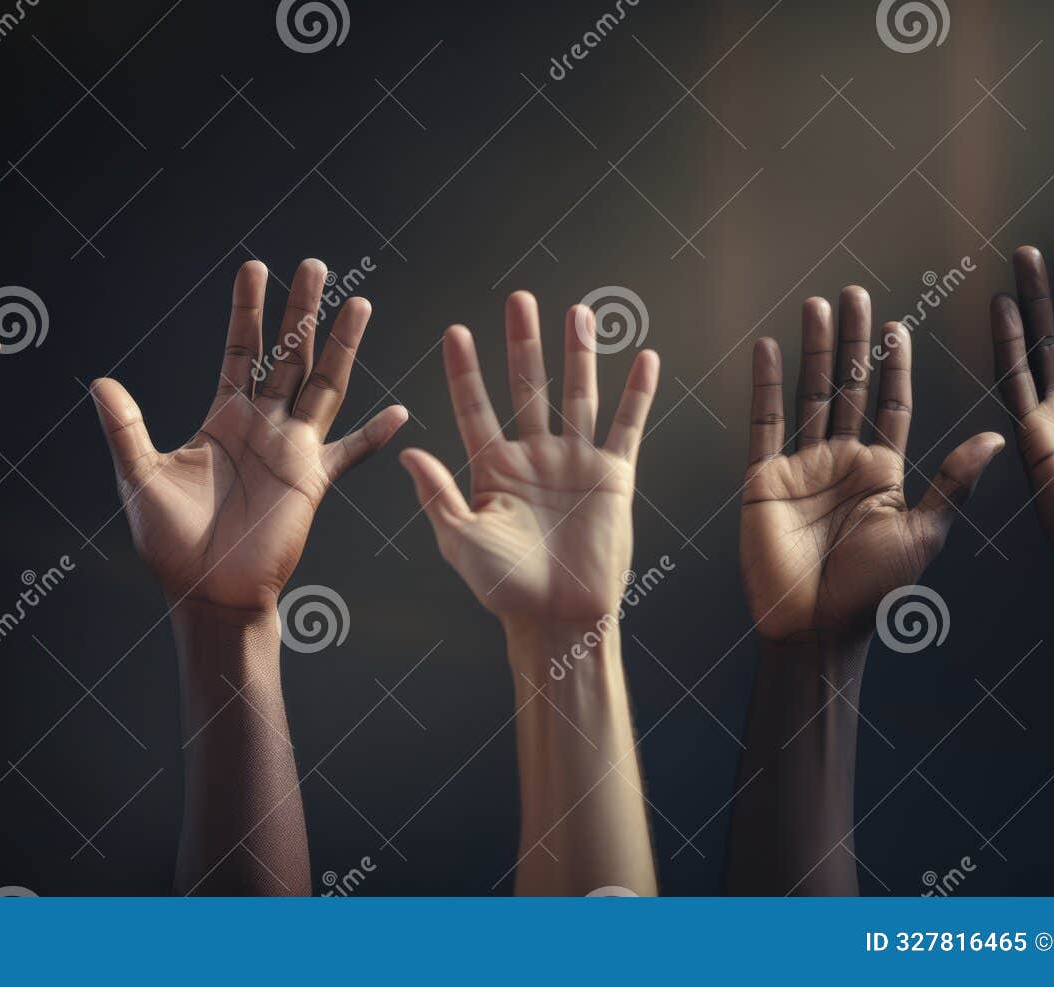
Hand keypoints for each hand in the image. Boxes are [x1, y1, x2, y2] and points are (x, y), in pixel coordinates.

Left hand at [91, 259, 407, 610]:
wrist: (205, 591)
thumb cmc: (169, 541)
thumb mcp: (139, 477)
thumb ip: (126, 429)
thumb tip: (99, 384)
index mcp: (223, 416)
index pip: (240, 349)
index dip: (248, 310)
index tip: (256, 267)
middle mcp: (262, 424)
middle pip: (289, 354)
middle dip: (301, 310)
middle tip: (314, 265)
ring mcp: (291, 449)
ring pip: (324, 385)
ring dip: (342, 347)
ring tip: (358, 304)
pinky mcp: (312, 481)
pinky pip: (350, 453)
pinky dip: (375, 436)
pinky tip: (398, 413)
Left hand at [398, 292, 659, 628]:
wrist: (559, 618)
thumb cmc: (505, 587)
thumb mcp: (462, 541)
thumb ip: (438, 496)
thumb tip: (408, 454)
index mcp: (493, 469)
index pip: (475, 408)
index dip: (465, 371)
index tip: (455, 333)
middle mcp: (534, 456)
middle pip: (528, 387)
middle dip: (524, 344)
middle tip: (519, 300)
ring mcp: (574, 462)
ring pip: (577, 395)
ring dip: (579, 354)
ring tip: (578, 312)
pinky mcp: (613, 476)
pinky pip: (627, 426)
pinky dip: (638, 393)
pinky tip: (645, 358)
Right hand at [740, 287, 1003, 643]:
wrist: (813, 627)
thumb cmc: (871, 591)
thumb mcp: (923, 534)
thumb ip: (952, 482)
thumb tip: (998, 438)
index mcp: (882, 472)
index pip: (891, 404)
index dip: (894, 365)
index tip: (898, 325)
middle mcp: (842, 460)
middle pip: (849, 386)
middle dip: (853, 339)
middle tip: (854, 292)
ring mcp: (802, 466)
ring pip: (809, 392)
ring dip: (814, 349)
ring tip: (817, 304)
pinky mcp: (764, 477)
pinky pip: (764, 422)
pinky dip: (764, 384)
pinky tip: (767, 348)